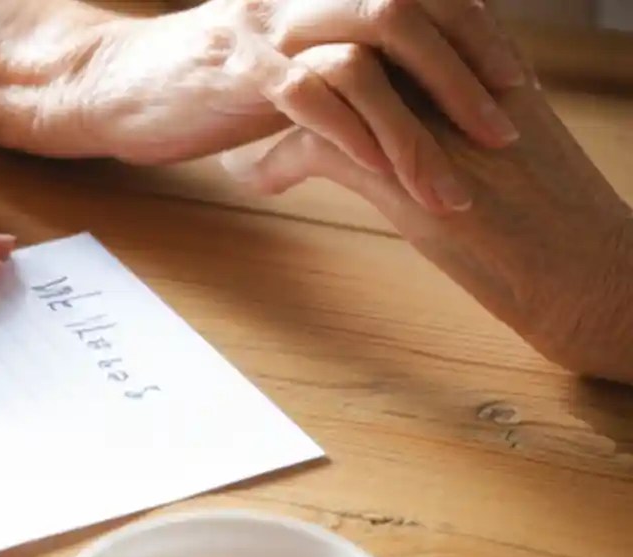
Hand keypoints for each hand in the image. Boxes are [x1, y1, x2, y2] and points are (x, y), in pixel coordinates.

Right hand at [77, 0, 523, 212]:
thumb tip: (410, 94)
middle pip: (407, 12)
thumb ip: (341, 63)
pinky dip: (353, 136)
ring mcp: (267, 30)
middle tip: (501, 132)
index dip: (475, 32)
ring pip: (365, 57)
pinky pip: (309, 95)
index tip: (510, 85)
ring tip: (448, 185)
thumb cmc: (204, 84)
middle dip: (465, 72)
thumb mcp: (284, 61)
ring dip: (418, 126)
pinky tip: (378, 174)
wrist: (113, 85)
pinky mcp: (234, 71)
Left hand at [219, 74, 632, 381]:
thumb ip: (451, 114)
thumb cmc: (549, 217)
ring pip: (314, 85)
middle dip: (280, 71)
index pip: (377, 30)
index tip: (284, 70)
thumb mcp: (496, 144)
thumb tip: (402, 118)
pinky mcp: (399, 168)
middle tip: (236, 97)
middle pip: (337, 43)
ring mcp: (418, 116)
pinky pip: (309, 145)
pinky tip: (252, 181)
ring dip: (260, 117)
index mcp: (467, 62)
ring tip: (231, 143)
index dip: (324, 48)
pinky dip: (270, 164)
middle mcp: (440, 76)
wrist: (583, 270)